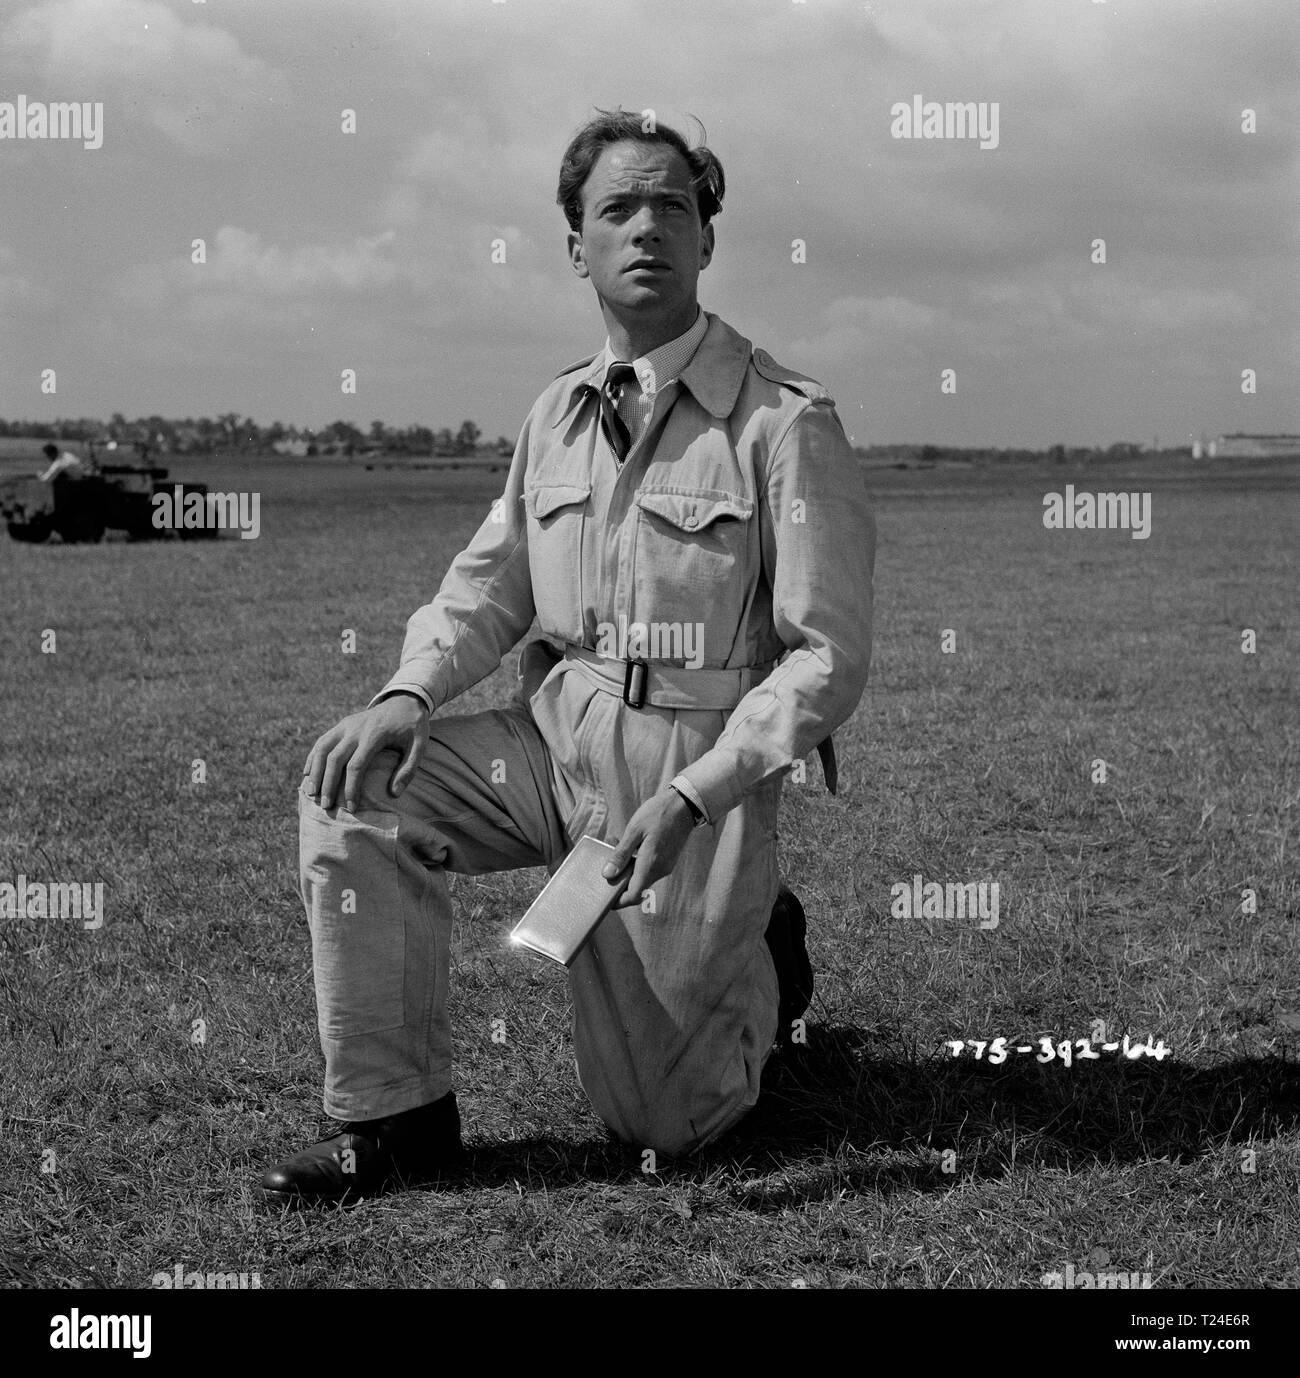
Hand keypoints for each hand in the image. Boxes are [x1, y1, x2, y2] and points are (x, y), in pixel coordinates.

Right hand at [302, 693, 429, 811]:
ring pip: (322, 748)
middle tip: (326, 807)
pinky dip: (312, 757)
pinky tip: (307, 774)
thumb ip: (408, 769)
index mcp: (374, 734)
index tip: (352, 808)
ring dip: (314, 771)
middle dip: (328, 784)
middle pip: (334, 758)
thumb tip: (394, 794)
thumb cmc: (413, 728)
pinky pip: (322, 741)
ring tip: (310, 794)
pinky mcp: (341, 725)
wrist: (405, 701)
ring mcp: (346, 725)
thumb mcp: (420, 746)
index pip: (357, 765)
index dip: (351, 788)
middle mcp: (356, 729)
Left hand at [602, 789, 696, 908]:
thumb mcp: (634, 830)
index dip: (619, 901)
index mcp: (650, 865)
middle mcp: (660, 870)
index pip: (634, 895)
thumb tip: (607, 874)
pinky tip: (632, 848)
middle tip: (607, 866)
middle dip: (620, 882)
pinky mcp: (668, 861)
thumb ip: (621, 854)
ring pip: (643, 878)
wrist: (685, 805)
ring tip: (617, 850)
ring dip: (629, 871)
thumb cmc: (658, 813)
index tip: (606, 897)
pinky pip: (650, 870)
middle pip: (637, 888)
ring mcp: (665, 867)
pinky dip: (638, 865)